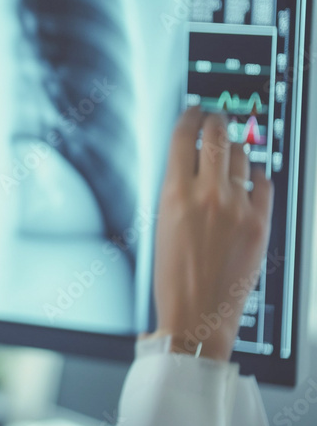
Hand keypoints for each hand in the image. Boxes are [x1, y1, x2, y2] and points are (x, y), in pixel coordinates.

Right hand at [148, 107, 273, 360]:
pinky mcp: (260, 223)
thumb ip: (176, 190)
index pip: (183, 137)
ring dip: (236, 146)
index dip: (189, 117)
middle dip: (215, 121)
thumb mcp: (161, 224)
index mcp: (174, 194)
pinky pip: (264, 183)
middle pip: (216, 137)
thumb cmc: (172, 276)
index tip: (193, 111)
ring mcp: (238, 207)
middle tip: (215, 118)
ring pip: (242, 155)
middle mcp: (208, 195)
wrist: (197, 315)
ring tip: (232, 147)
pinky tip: (252, 175)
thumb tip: (189, 162)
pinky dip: (257, 174)